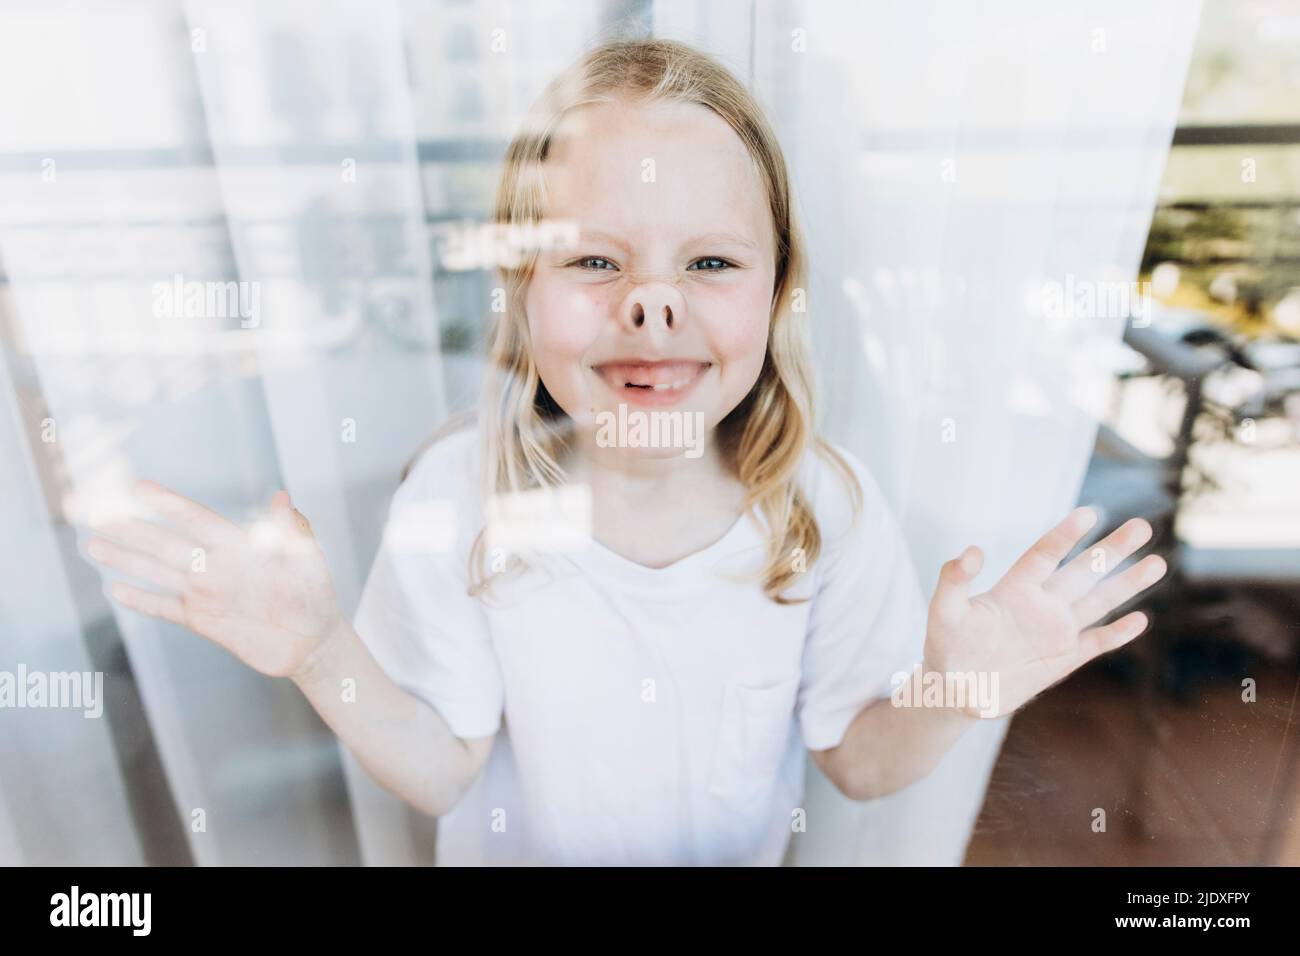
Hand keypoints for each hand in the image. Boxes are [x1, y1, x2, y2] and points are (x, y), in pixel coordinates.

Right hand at [84, 481, 343, 678]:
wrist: (312, 641)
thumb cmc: (314, 593)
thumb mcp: (306, 559)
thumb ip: (288, 530)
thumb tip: (283, 496)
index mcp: (237, 546)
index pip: (196, 520)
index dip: (169, 505)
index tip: (139, 488)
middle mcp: (215, 566)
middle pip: (165, 543)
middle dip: (131, 528)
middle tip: (98, 512)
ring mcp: (206, 593)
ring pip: (158, 572)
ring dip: (126, 558)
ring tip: (94, 544)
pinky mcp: (203, 620)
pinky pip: (166, 607)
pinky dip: (143, 600)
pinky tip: (117, 589)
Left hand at [922, 507, 1166, 718]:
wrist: (953, 690)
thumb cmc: (944, 645)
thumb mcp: (944, 611)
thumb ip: (954, 581)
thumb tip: (971, 550)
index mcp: (1015, 589)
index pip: (1045, 555)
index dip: (1065, 535)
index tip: (1089, 513)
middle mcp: (1041, 604)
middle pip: (1083, 571)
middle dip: (1112, 550)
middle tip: (1142, 525)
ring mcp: (1055, 630)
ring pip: (1099, 602)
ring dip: (1127, 584)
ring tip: (1157, 562)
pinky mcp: (1063, 659)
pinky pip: (1096, 643)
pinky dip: (1118, 634)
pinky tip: (1141, 619)